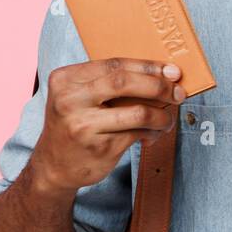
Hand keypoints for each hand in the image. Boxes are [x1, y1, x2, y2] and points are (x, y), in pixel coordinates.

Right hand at [30, 58, 182, 194]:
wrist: (53, 167)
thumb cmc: (75, 124)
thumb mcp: (79, 97)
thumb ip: (108, 83)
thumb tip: (161, 74)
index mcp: (65, 80)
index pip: (114, 64)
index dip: (148, 66)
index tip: (171, 70)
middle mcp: (70, 100)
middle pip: (125, 82)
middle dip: (159, 86)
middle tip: (178, 92)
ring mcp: (83, 126)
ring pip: (138, 112)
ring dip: (162, 115)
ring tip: (167, 119)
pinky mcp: (99, 148)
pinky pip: (138, 133)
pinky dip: (153, 132)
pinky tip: (153, 133)